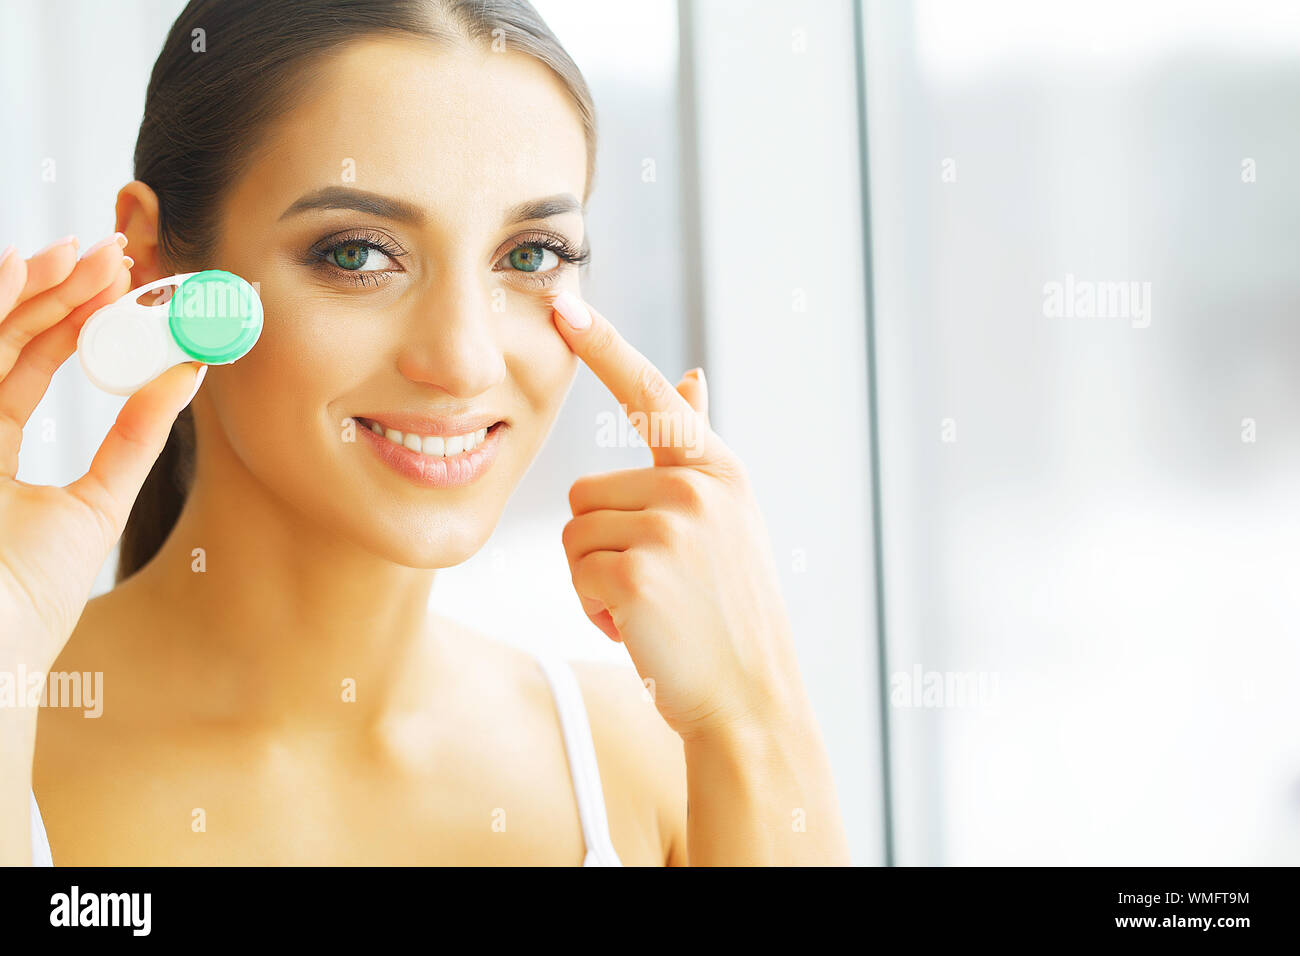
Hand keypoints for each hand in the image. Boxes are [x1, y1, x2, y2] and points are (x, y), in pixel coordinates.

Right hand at [0, 235, 205, 674]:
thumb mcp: (93, 506)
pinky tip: (21, 274)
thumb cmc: (27, 603)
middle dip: (54, 291)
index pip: (28, 365)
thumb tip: (186, 372)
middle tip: (108, 251)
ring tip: (79, 253)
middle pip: (4, 340)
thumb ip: (133, 440)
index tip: (119, 281)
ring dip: (27, 291)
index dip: (71, 319)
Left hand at [552, 292, 806, 742]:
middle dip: (603, 544)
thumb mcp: (729, 519)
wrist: (751, 697)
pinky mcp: (637, 571)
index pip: (649, 395)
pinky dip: (595, 608)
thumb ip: (696, 451)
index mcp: (716, 470)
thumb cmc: (730, 612)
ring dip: (597, 579)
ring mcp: (669, 526)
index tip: (567, 302)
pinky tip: (643, 629)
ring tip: (654, 607)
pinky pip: (576, 574)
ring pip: (576, 534)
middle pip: (585, 492)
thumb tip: (690, 375)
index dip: (605, 346)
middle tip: (657, 585)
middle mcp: (695, 487)